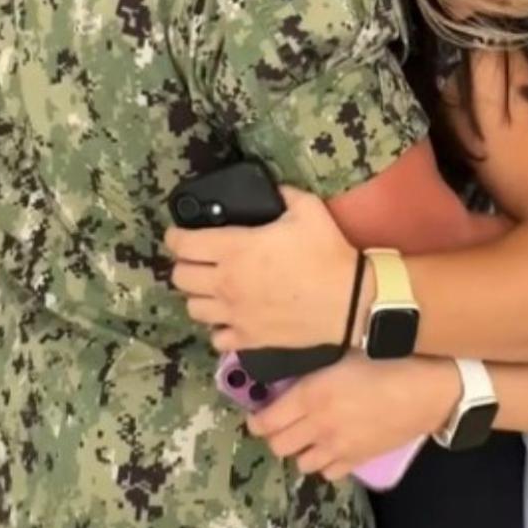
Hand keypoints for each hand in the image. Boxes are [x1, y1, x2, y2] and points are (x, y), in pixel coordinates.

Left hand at [165, 187, 358, 351]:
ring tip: (213, 289)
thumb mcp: (308, 210)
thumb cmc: (327, 254)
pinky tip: (231, 318)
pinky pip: (217, 338)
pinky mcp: (249, 338)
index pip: (181, 244)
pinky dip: (219, 328)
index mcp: (233, 250)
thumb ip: (283, 194)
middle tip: (199, 261)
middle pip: (180, 277)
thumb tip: (273, 188)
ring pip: (193, 308)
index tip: (180, 235)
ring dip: (199, 297)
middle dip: (184, 266)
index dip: (175, 237)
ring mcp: (235, 314)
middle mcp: (226, 283)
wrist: (352, 302)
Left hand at [249, 355, 458, 480]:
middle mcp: (319, 426)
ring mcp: (340, 447)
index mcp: (310, 395)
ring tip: (306, 436)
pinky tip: (330, 447)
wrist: (429, 389)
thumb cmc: (386, 361)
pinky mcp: (360, 459)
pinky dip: (325, 463)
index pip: (266, 421)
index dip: (256, 421)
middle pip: (279, 446)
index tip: (257, 415)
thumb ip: (312, 369)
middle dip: (274, 436)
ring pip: (301, 464)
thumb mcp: (341, 355)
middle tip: (279, 424)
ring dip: (299, 451)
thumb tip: (288, 374)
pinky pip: (329, 473)